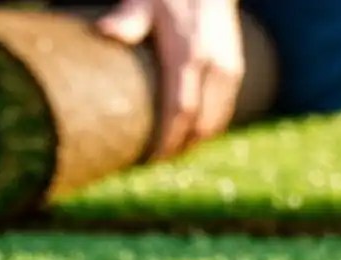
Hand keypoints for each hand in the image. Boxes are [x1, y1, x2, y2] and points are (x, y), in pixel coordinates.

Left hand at [97, 0, 244, 160]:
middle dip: (181, 148)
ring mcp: (229, 71)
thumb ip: (129, 19)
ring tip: (172, 152)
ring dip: (196, 142)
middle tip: (157, 162)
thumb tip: (104, 33)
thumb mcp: (146, 0)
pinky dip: (208, 127)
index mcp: (190, 57)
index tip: (151, 160)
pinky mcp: (235, 70)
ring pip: (216, 122)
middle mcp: (215, 68)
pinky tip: (191, 132)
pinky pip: (224, 111)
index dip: (169, 141)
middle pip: (201, 126)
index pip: (181, 112)